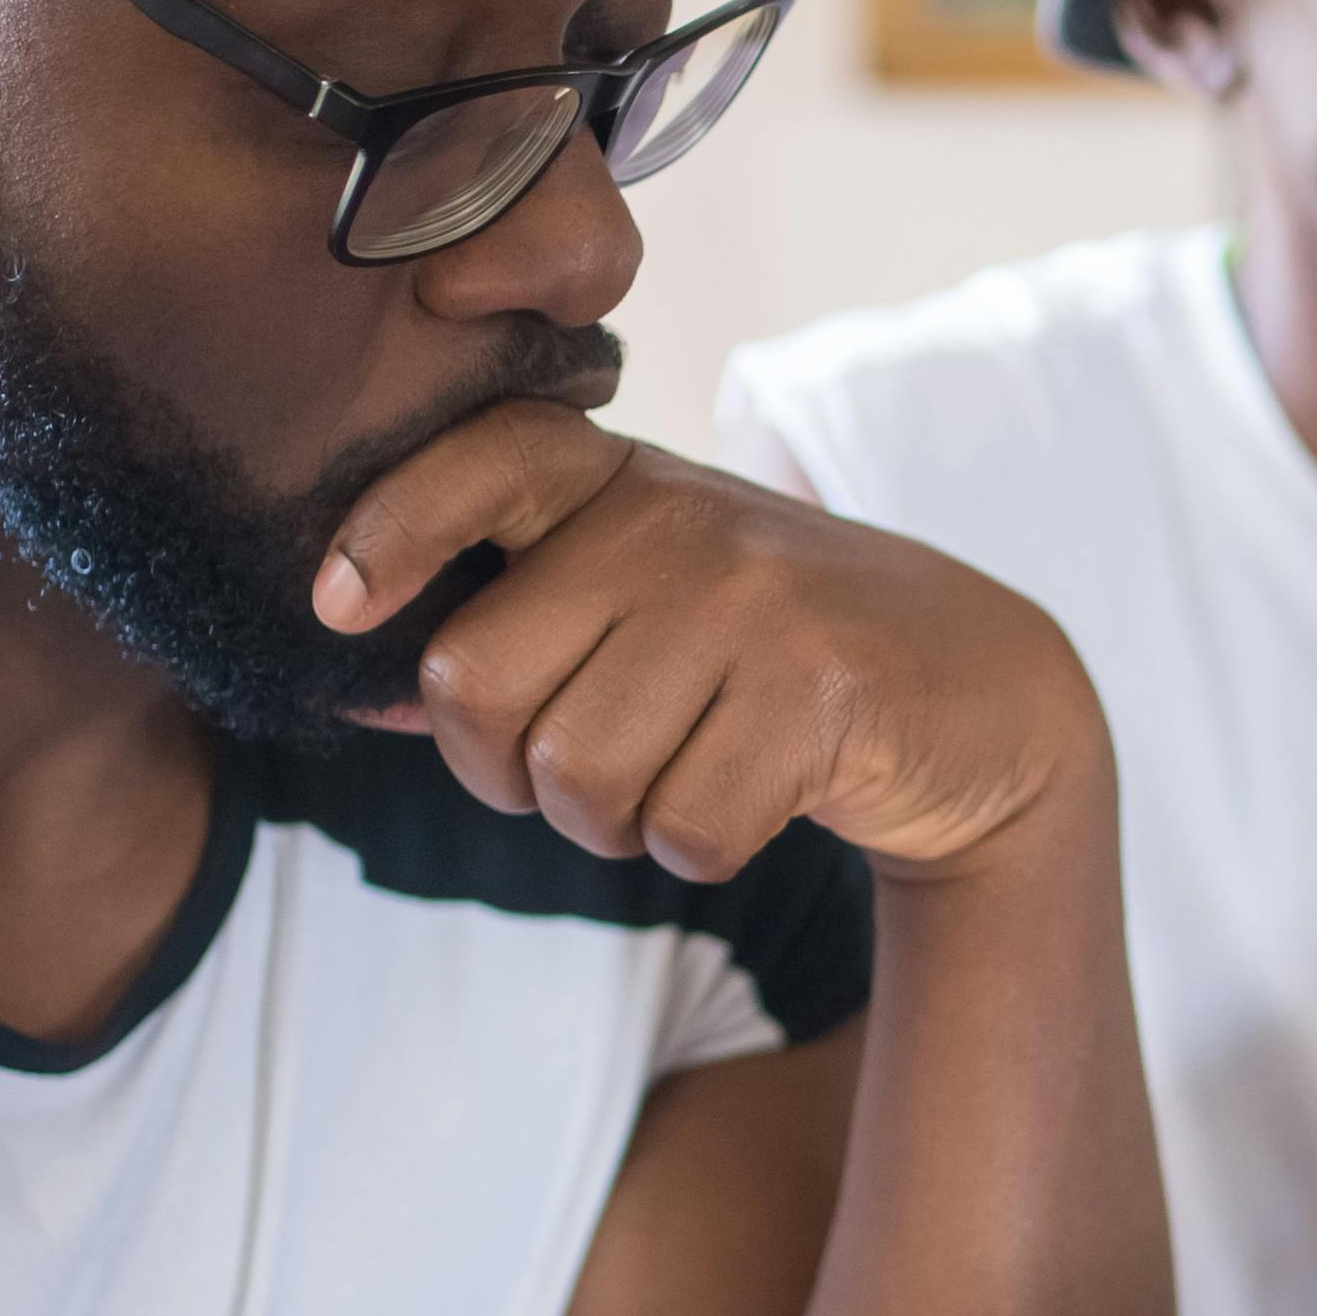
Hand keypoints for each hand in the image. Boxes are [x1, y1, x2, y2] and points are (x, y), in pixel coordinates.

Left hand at [321, 408, 1101, 875]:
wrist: (979, 699)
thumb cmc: (771, 660)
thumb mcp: (645, 602)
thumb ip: (519, 628)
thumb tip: (364, 702)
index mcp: (619, 478)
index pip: (475, 464)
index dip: (385, 534)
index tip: (337, 607)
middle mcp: (677, 519)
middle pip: (477, 683)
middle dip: (503, 773)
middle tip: (575, 774)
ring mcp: (752, 599)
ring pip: (575, 776)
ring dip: (609, 826)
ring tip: (676, 783)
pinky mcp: (821, 691)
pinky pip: (679, 829)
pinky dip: (697, 851)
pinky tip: (747, 805)